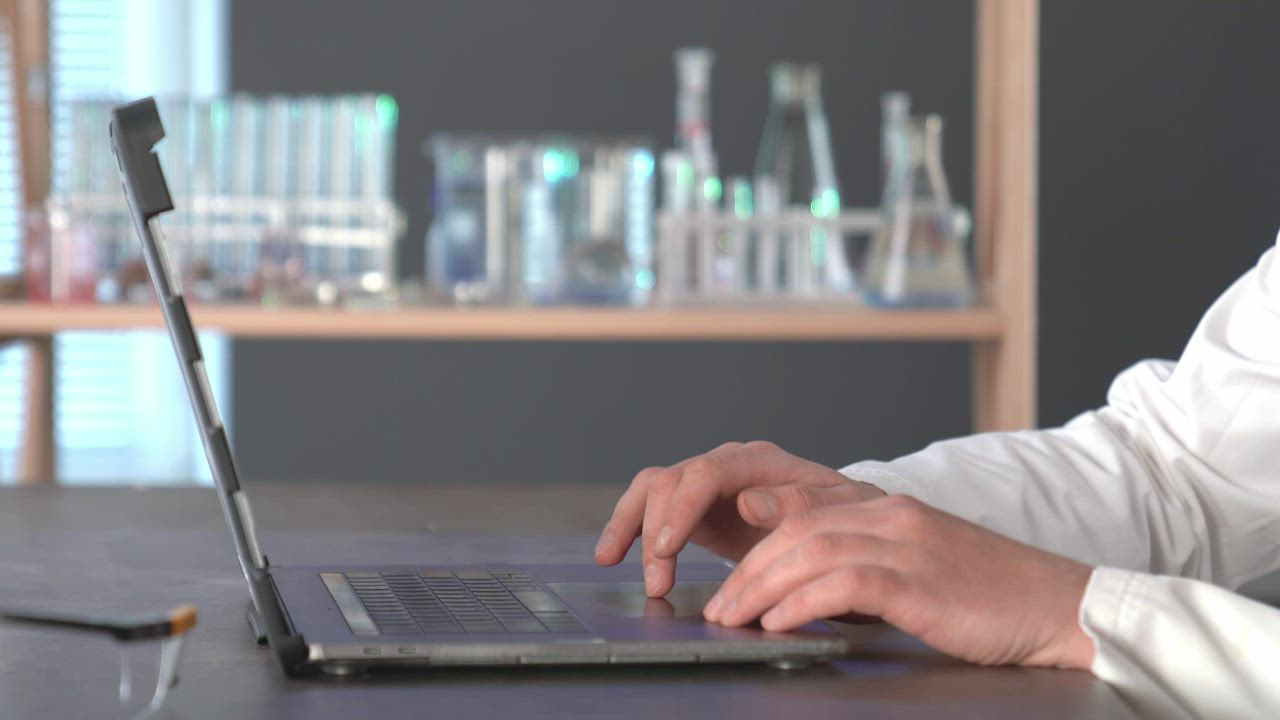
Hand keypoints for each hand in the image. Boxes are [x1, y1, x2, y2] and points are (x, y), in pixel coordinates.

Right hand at [594, 441, 885, 597]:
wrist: (840, 525)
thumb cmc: (842, 517)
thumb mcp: (836, 511)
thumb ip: (795, 504)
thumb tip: (748, 501)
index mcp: (760, 461)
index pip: (708, 472)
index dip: (683, 508)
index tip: (670, 546)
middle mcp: (726, 464)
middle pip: (672, 482)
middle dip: (657, 532)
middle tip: (658, 582)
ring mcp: (706, 483)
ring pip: (653, 490)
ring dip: (635, 529)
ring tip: (623, 567)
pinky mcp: (694, 507)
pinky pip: (650, 507)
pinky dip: (628, 528)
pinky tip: (611, 553)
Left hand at [703, 495, 1095, 668]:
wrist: (1062, 607)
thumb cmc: (992, 598)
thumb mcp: (921, 569)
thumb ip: (869, 567)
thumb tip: (812, 592)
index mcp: (890, 510)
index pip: (804, 515)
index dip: (757, 545)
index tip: (729, 578)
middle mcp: (893, 517)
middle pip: (797, 530)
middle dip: (748, 569)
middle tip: (719, 605)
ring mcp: (909, 546)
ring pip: (811, 551)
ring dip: (762, 586)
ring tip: (734, 617)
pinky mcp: (922, 582)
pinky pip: (846, 583)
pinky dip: (803, 601)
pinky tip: (779, 622)